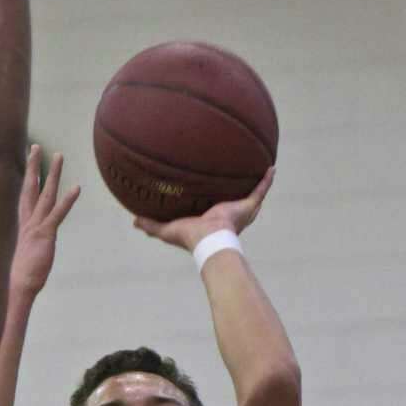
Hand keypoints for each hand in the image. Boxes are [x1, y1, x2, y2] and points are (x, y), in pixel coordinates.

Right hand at [10, 144, 79, 300]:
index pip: (25, 196)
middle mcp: (28, 221)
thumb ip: (29, 246)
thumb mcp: (25, 255)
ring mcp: (36, 226)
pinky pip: (58, 214)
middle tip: (35, 147)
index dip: (27, 178)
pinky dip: (68, 201)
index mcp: (23, 225)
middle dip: (32, 166)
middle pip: (30, 188)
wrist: (17, 286)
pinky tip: (76, 188)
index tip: (27, 162)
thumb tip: (29, 248)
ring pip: (46, 195)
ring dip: (53, 174)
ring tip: (59, 156)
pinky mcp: (45, 235)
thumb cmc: (21, 275)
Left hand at [134, 166, 275, 254]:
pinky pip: (261, 190)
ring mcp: (240, 210)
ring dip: (256, 183)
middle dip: (237, 189)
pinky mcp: (248, 205)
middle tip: (237, 174)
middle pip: (235, 200)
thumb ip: (151, 226)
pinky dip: (267, 180)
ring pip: (251, 195)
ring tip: (260, 166)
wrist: (210, 239)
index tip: (210, 187)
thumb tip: (134, 221)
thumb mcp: (167, 230)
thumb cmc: (190, 238)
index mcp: (211, 218)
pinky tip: (272, 167)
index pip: (213, 207)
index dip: (212, 199)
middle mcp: (228, 214)